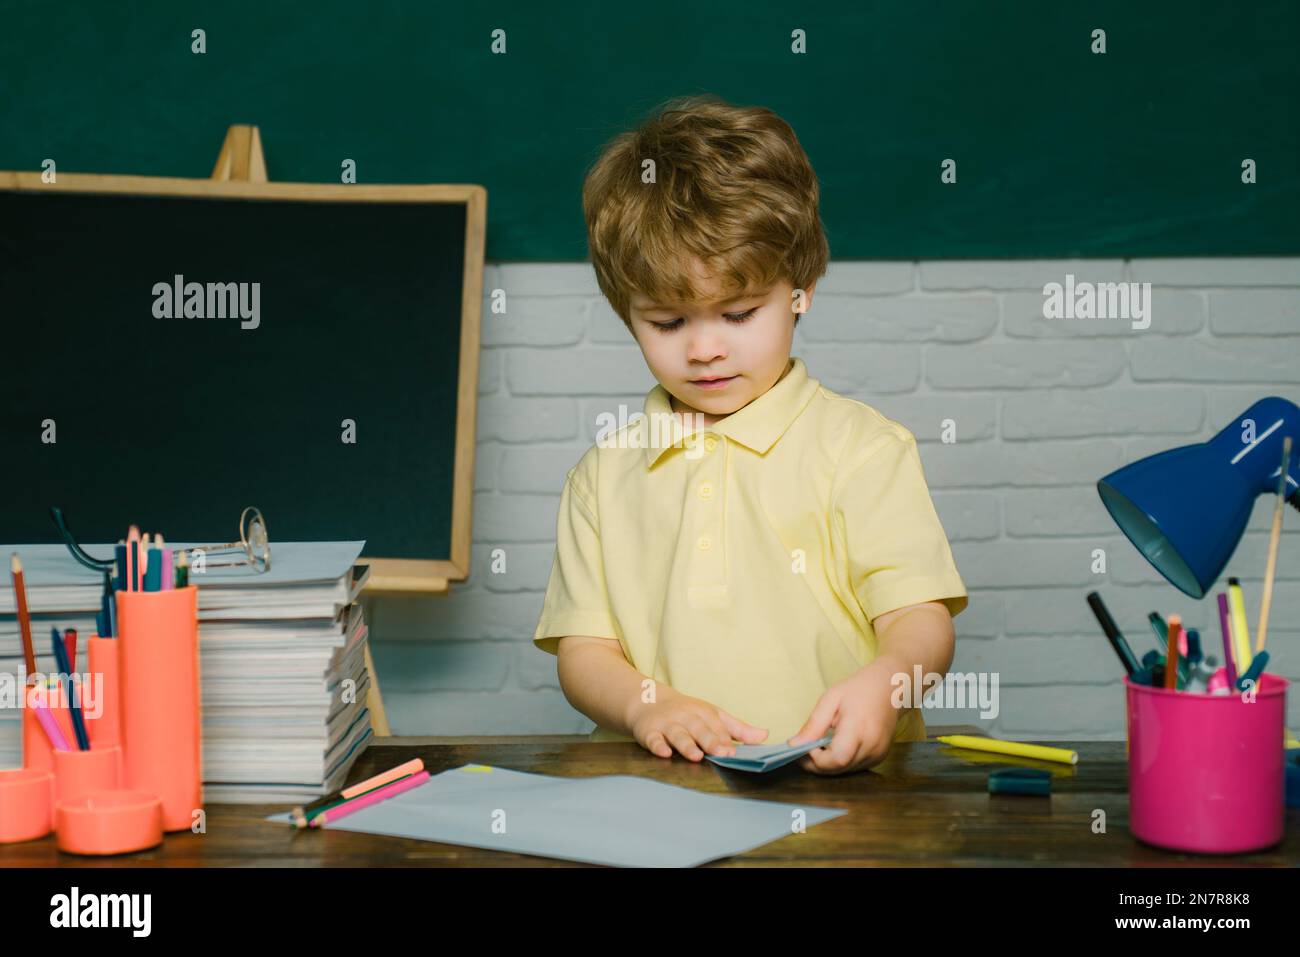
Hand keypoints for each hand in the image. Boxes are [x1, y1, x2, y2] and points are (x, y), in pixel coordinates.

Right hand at [629, 687, 767, 760]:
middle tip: (722, 753)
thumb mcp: (712, 715)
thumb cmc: (686, 713)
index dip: (726, 739)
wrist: (648, 701)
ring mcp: (667, 724)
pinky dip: (657, 746)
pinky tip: (664, 753)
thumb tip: (765, 736)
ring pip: (678, 735)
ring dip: (687, 745)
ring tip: (696, 756)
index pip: (717, 726)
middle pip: (699, 729)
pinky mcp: (649, 732)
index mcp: (704, 713)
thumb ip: (738, 729)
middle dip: (711, 741)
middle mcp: (686, 717)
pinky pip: (653, 739)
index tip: (736, 752)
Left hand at [787, 658, 902, 773]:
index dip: (816, 759)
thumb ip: (814, 724)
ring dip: (828, 764)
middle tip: (802, 752)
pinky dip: (840, 762)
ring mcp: (878, 754)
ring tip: (817, 748)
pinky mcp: (880, 757)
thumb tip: (794, 745)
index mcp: (860, 728)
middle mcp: (872, 746)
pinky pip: (854, 767)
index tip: (804, 747)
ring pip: (845, 771)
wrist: (891, 688)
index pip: (836, 758)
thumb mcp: (831, 699)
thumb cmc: (858, 689)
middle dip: (816, 764)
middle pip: (839, 768)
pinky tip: (833, 748)